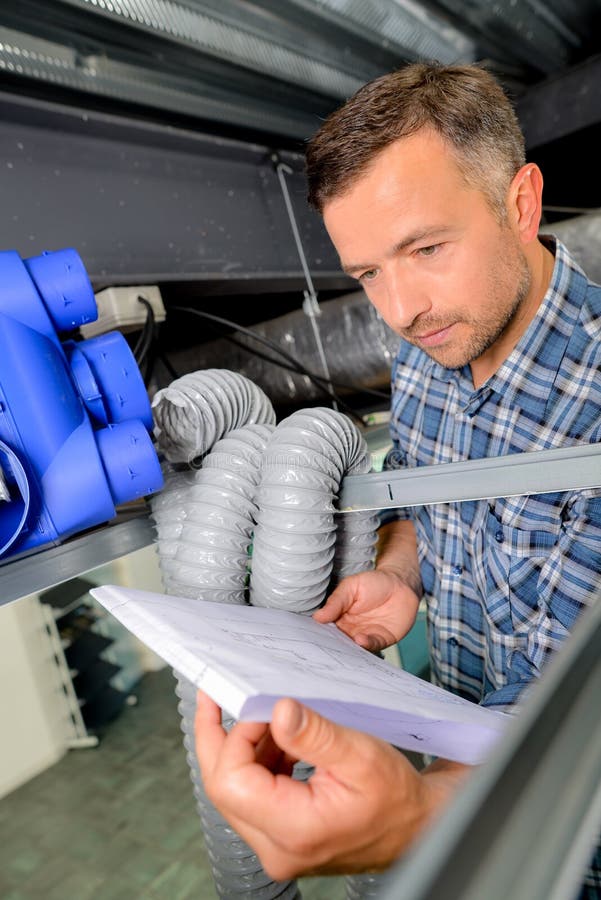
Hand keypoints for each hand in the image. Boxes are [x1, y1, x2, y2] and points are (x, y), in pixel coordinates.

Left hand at [195, 693, 467, 880]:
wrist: (419, 826)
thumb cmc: (398, 798)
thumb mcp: (361, 755)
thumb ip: (316, 734)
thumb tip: (279, 711)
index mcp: (294, 830)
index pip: (231, 782)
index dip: (234, 737)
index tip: (253, 706)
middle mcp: (277, 847)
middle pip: (223, 787)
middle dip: (220, 737)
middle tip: (217, 697)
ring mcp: (276, 844)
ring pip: (234, 789)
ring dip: (241, 746)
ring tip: (256, 712)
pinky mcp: (281, 835)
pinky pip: (252, 794)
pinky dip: (257, 760)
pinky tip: (274, 736)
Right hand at [313, 568, 419, 651]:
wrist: (400, 583)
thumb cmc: (374, 582)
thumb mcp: (350, 587)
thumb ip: (336, 602)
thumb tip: (317, 617)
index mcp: (339, 618)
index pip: (326, 630)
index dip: (319, 634)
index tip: (312, 638)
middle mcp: (351, 630)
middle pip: (338, 642)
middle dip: (332, 646)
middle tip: (324, 648)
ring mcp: (365, 636)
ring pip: (354, 648)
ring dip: (348, 649)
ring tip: (343, 646)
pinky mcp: (381, 640)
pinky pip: (372, 646)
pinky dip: (366, 645)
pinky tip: (360, 640)